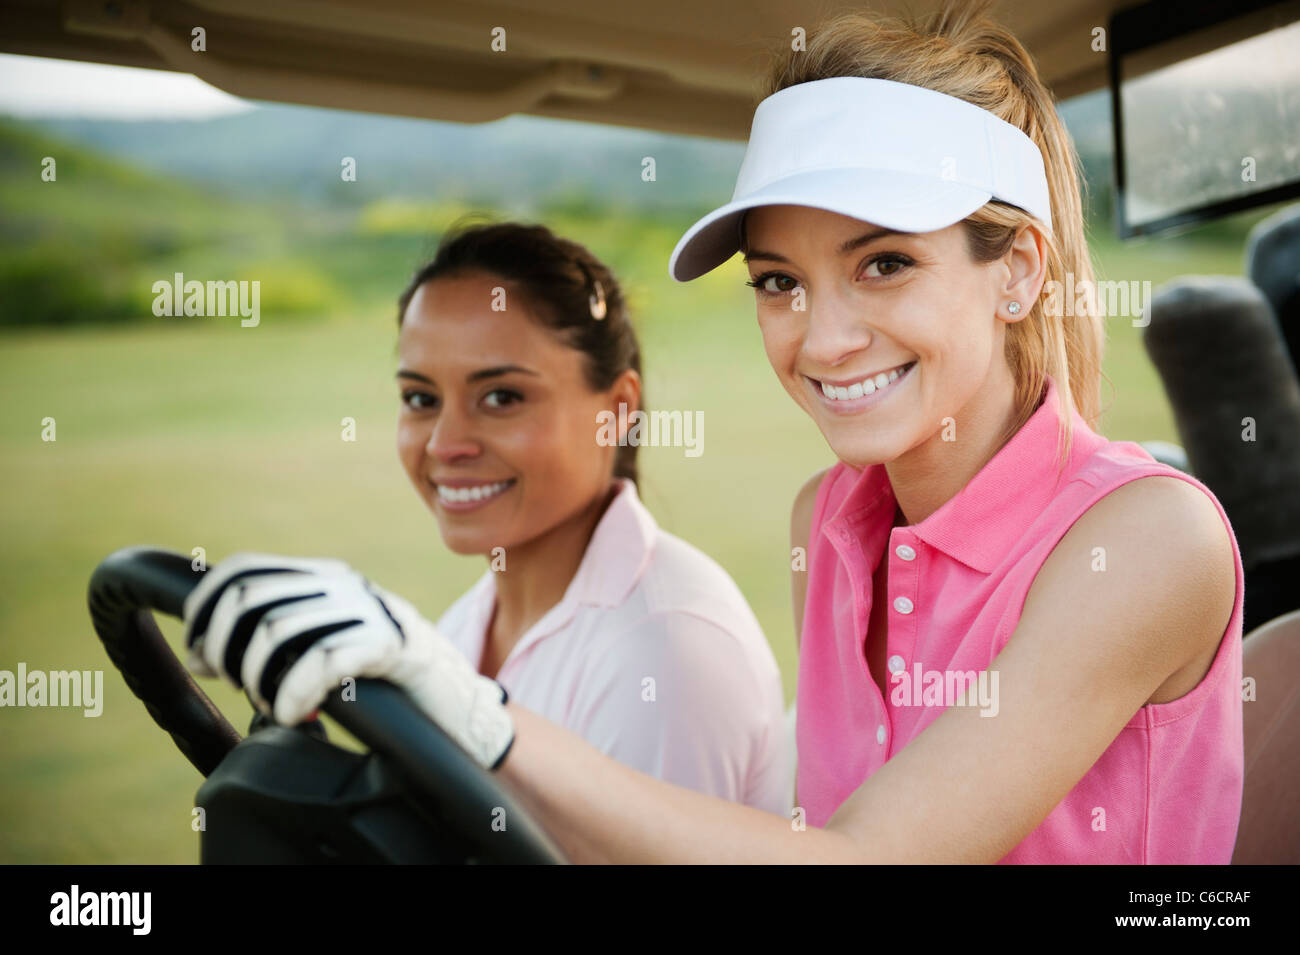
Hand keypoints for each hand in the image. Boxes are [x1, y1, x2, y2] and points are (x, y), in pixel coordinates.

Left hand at [181, 552, 514, 769]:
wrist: (457, 704)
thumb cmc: (384, 682)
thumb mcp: (328, 645)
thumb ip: (276, 640)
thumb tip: (201, 654)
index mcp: (325, 575)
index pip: (241, 569)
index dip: (204, 610)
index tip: (198, 655)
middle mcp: (344, 582)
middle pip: (247, 600)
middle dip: (222, 650)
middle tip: (237, 687)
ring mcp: (370, 609)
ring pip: (277, 633)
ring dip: (258, 680)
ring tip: (273, 706)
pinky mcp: (392, 644)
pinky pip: (321, 662)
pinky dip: (293, 694)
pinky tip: (297, 716)